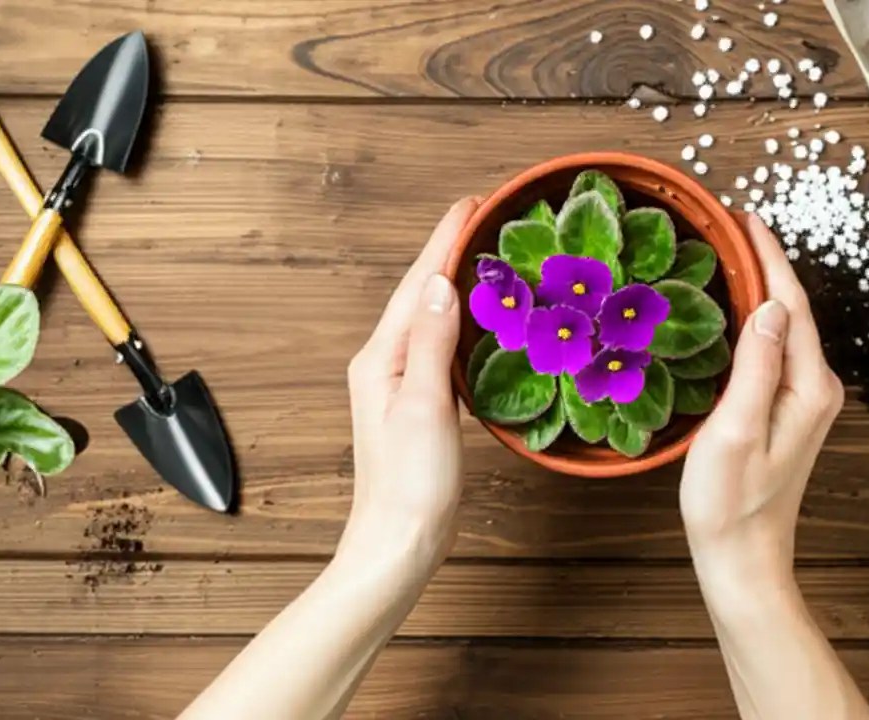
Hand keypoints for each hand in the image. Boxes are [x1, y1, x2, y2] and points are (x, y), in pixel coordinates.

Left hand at [337, 197, 480, 574]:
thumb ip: (431, 343)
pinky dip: (462, 323)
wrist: (400, 542)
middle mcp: (384, 363)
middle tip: (487, 216)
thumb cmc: (409, 484)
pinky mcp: (420, 404)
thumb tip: (441, 284)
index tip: (471, 203)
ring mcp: (400, 384)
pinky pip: (442, 346)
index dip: (445, 240)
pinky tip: (481, 320)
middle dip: (451, 250)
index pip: (417, 284)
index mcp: (380, 358)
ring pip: (432, 318)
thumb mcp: (424, 406)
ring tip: (488, 254)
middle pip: (421, 293)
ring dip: (457, 282)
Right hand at [681, 214, 843, 592]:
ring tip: (726, 254)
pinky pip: (775, 349)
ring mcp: (804, 400)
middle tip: (726, 225)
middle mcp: (817, 387)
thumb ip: (757, 365)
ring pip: (784, 327)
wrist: (742, 558)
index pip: (793, 303)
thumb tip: (772, 304)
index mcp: (809, 386)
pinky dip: (755, 319)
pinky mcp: (788, 410)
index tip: (744, 216)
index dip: (769, 255)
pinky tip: (731, 309)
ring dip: (760, 288)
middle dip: (765, 262)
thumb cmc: (730, 503)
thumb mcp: (735, 430)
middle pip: (794, 309)